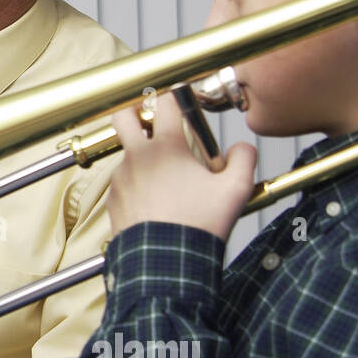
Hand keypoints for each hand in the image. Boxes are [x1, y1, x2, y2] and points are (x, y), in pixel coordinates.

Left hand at [107, 91, 257, 240]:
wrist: (165, 262)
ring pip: (125, 154)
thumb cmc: (198, 226)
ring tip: (167, 179)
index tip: (180, 99)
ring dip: (141, 157)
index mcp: (165, 147)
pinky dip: (136, 186)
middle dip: (135, 110)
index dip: (173, 95)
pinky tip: (155, 202)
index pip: (164, 101)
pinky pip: (123, 184)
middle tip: (152, 119)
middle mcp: (137, 158)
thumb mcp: (235, 190)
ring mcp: (121, 178)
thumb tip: (241, 149)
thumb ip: (243, 160)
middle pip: (123, 114)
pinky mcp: (113, 200)